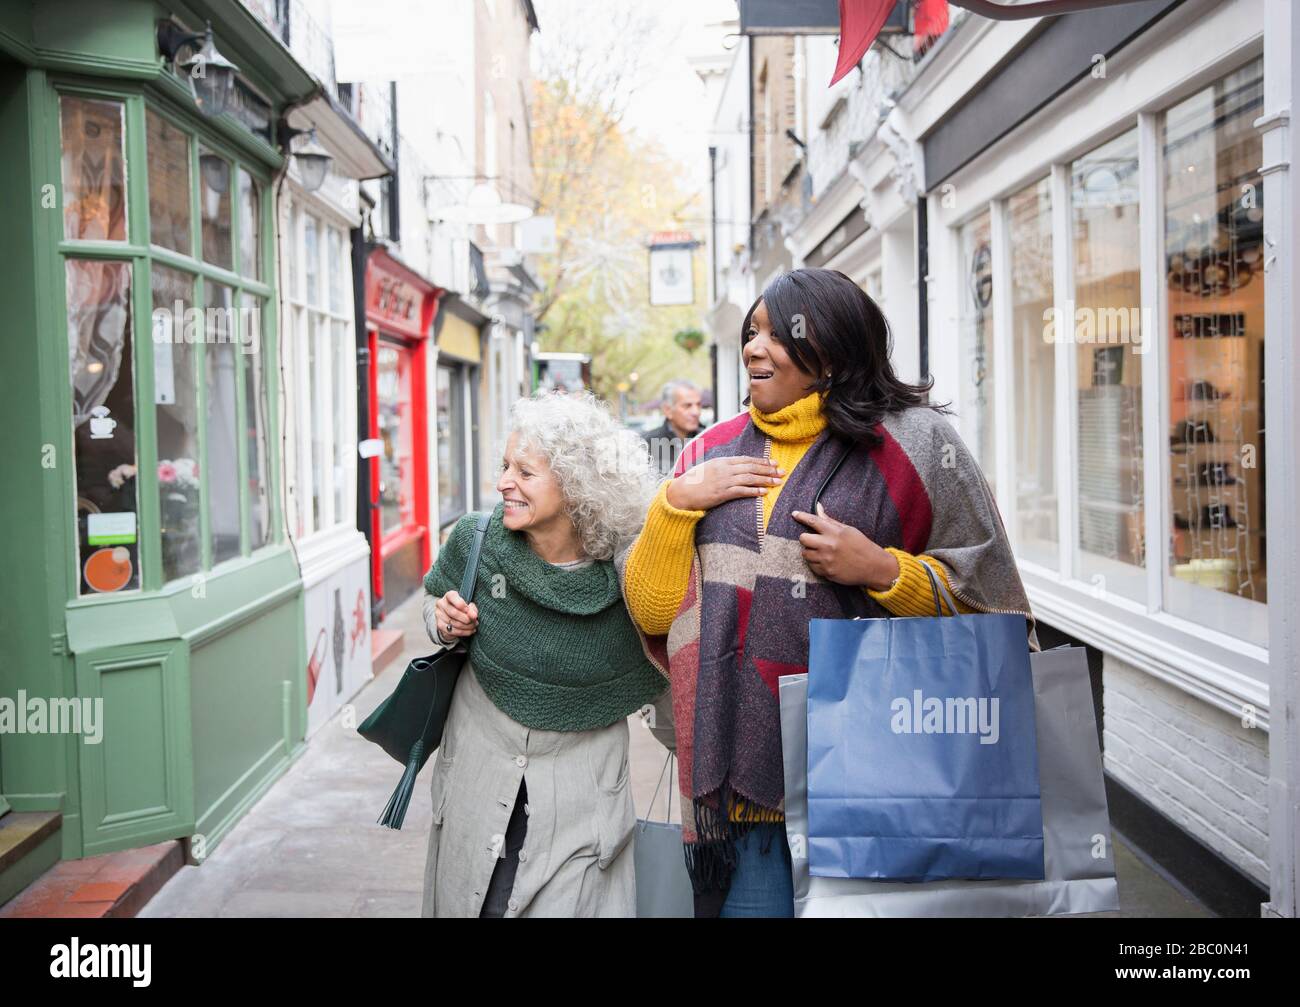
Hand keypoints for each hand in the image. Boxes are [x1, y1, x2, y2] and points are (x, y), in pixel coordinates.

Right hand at [434, 590, 478, 640]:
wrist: (454, 617)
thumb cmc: (463, 609)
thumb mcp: (469, 606)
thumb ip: (472, 609)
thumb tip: (473, 616)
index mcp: (449, 595)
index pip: (452, 597)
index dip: (461, 605)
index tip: (469, 610)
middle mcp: (441, 604)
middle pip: (453, 612)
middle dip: (467, 619)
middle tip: (475, 621)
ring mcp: (439, 615)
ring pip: (454, 623)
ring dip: (467, 626)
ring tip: (474, 626)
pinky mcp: (439, 625)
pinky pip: (452, 631)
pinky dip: (463, 632)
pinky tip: (470, 631)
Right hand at [665, 456, 783, 510]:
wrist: (681, 492)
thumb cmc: (693, 481)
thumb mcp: (708, 468)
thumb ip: (721, 467)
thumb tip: (734, 467)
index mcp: (721, 461)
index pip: (746, 459)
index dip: (761, 461)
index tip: (773, 462)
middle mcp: (724, 469)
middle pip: (751, 467)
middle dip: (768, 469)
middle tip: (781, 471)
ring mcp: (723, 481)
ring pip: (750, 478)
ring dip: (765, 479)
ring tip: (778, 481)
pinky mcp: (722, 493)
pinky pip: (742, 491)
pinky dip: (754, 491)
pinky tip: (764, 492)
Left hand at [790, 504, 899, 588]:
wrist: (873, 566)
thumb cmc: (861, 545)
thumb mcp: (848, 530)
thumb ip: (830, 521)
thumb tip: (818, 507)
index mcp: (834, 532)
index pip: (813, 521)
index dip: (801, 516)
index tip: (794, 514)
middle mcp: (828, 545)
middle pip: (803, 539)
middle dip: (806, 539)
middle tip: (813, 540)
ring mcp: (826, 560)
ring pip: (805, 554)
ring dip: (810, 552)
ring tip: (822, 552)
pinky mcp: (827, 572)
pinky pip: (812, 566)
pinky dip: (816, 564)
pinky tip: (826, 562)